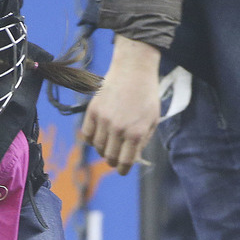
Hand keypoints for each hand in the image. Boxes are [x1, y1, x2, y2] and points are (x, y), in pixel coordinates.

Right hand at [81, 36, 162, 173]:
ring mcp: (104, 120)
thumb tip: (132, 157)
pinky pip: (86, 135)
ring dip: (103, 149)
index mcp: (136, 133)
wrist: (134, 70)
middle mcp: (119, 129)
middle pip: (109, 157)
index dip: (123, 169)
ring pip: (98, 147)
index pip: (125, 162)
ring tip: (109, 143)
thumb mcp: (153, 119)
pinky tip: (99, 134)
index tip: (122, 170)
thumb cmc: (146, 95)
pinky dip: (91, 138)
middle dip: (113, 161)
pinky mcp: (92, 111)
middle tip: (115, 158)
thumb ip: (143, 140)